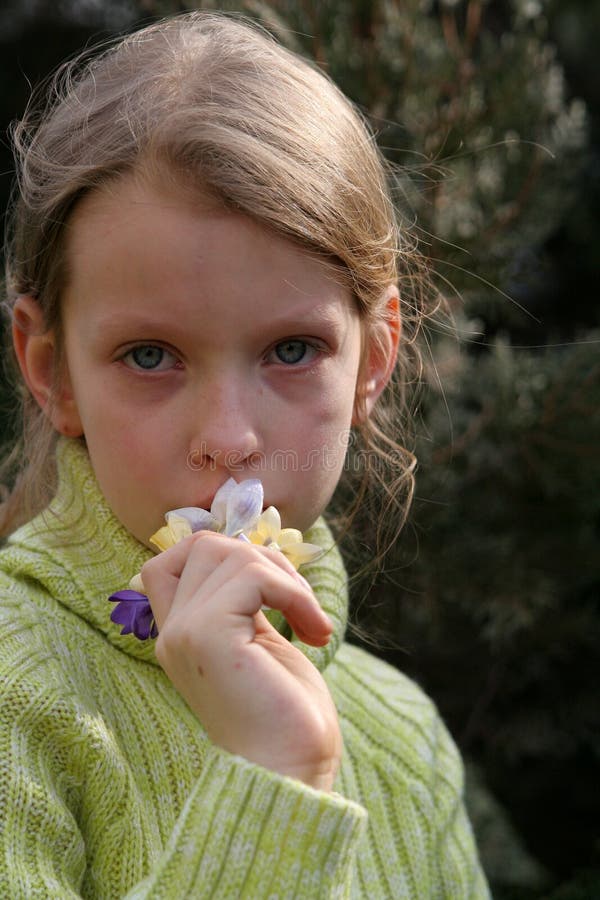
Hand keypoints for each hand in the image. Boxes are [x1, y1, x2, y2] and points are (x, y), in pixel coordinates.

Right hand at [141, 532, 341, 790]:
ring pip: (231, 553)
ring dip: (286, 578)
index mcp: (179, 634)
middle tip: (297, 603)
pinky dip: (294, 594)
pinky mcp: (207, 635)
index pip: (166, 560)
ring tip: (309, 622)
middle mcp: (171, 632)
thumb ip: (244, 600)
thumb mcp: (259, 641)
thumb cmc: (284, 713)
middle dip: (263, 560)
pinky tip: (313, 633)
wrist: (291, 773)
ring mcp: (184, 632)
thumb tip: (257, 550)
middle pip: (203, 544)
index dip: (217, 553)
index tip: (266, 585)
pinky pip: (255, 576)